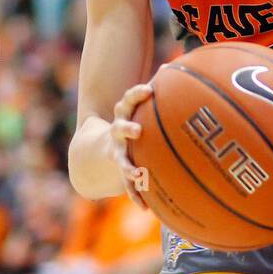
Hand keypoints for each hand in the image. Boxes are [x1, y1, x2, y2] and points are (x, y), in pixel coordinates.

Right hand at [108, 82, 153, 206]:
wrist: (98, 151)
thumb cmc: (131, 123)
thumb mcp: (138, 108)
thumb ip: (155, 91)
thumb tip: (174, 66)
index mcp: (124, 115)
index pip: (127, 101)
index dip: (136, 95)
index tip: (148, 90)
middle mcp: (117, 133)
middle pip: (119, 128)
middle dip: (127, 129)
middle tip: (137, 130)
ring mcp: (116, 153)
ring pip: (121, 160)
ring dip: (128, 167)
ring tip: (138, 174)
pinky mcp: (120, 171)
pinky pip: (128, 185)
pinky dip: (136, 195)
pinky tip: (145, 207)